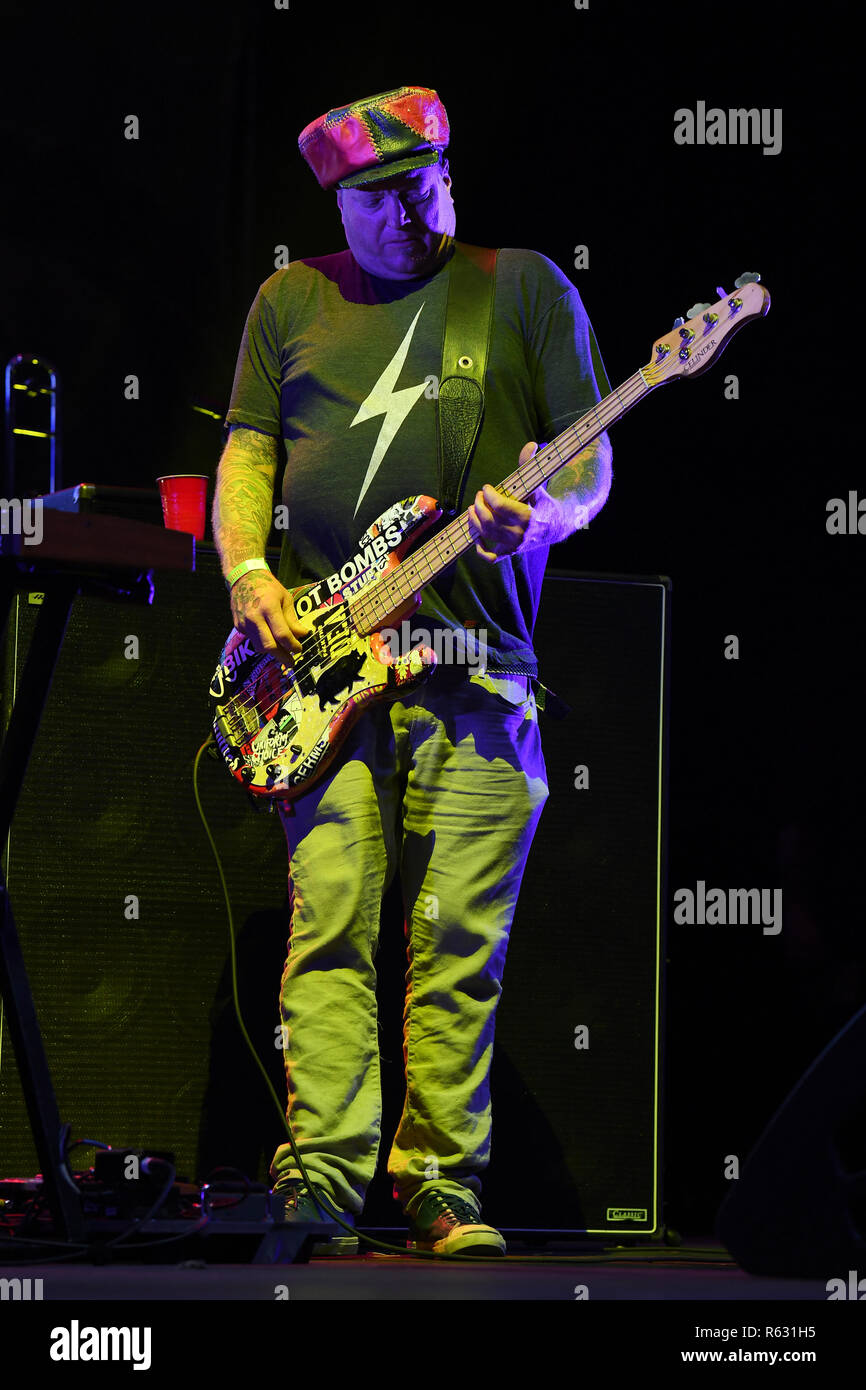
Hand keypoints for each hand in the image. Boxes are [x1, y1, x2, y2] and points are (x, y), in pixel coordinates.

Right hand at [229, 571, 310, 666]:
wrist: (243, 578)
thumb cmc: (267, 586)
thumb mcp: (285, 598)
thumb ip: (292, 619)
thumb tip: (302, 635)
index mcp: (269, 608)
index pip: (282, 634)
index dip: (292, 645)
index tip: (299, 649)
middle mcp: (254, 617)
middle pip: (269, 646)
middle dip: (282, 657)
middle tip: (291, 662)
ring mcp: (244, 623)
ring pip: (260, 647)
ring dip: (273, 651)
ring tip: (282, 650)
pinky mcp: (239, 626)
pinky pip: (253, 640)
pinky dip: (263, 642)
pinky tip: (269, 638)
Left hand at [467, 441, 538, 562]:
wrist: (557, 526)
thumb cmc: (545, 502)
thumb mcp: (539, 484)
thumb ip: (531, 466)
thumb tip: (531, 444)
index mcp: (528, 516)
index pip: (499, 506)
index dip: (488, 495)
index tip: (486, 488)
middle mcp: (520, 533)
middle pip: (489, 520)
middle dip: (479, 506)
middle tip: (478, 496)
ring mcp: (514, 544)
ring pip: (487, 535)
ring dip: (475, 521)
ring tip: (472, 509)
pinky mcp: (511, 551)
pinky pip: (491, 557)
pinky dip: (480, 549)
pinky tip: (476, 536)